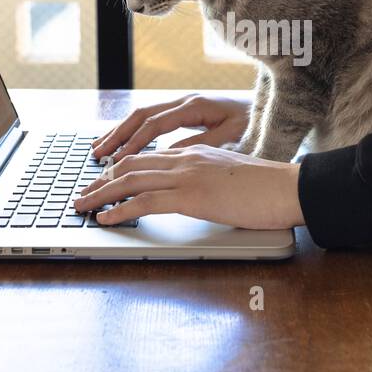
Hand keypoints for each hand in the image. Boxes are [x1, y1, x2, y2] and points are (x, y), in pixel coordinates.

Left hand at [73, 145, 304, 228]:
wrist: (290, 188)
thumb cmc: (269, 188)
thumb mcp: (232, 178)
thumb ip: (210, 180)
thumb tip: (198, 194)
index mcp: (196, 152)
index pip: (147, 156)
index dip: (119, 168)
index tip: (102, 181)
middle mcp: (186, 158)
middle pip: (130, 165)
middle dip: (100, 181)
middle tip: (82, 195)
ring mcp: (188, 175)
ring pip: (130, 180)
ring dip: (100, 195)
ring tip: (82, 207)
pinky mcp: (192, 196)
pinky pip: (145, 201)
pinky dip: (119, 210)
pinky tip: (106, 219)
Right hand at [92, 94, 250, 162]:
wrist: (277, 113)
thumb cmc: (259, 126)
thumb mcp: (234, 138)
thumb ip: (202, 146)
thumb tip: (169, 154)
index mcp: (196, 106)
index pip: (154, 124)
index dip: (134, 143)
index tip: (117, 161)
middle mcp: (187, 102)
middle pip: (141, 116)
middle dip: (117, 135)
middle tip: (96, 155)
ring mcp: (186, 106)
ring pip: (143, 116)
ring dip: (121, 133)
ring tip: (99, 149)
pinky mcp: (188, 113)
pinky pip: (153, 121)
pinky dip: (135, 133)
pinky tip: (125, 145)